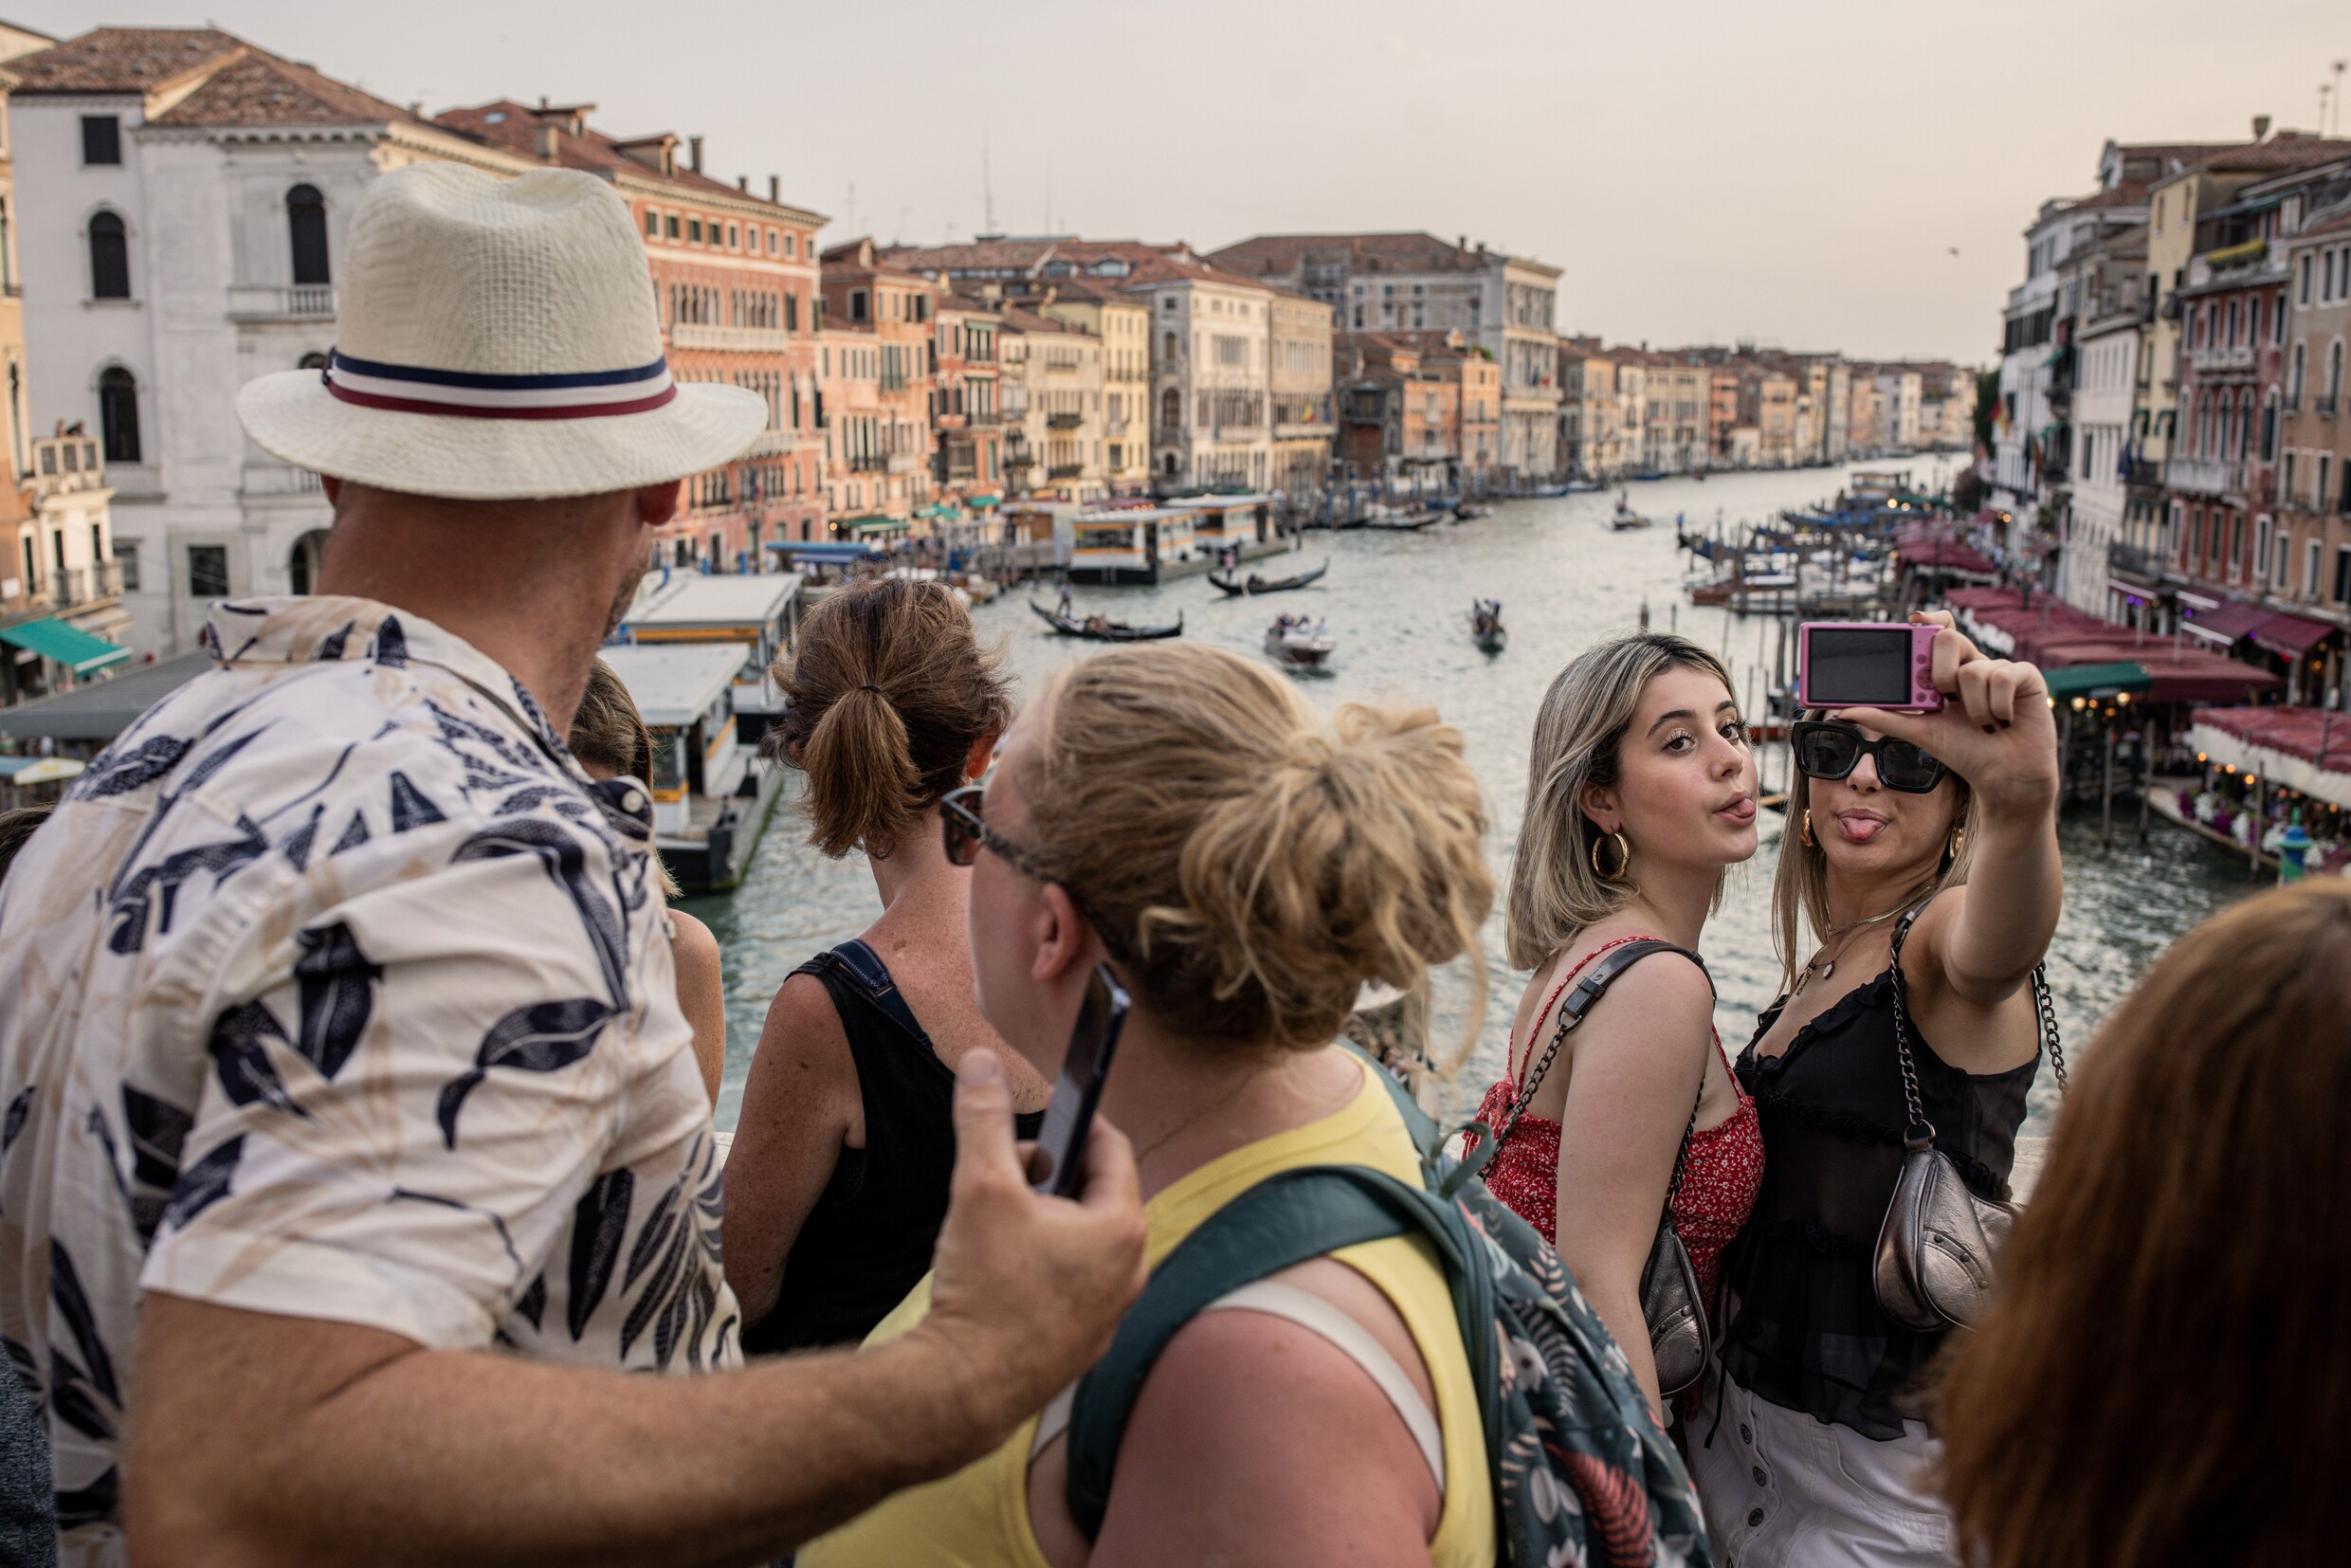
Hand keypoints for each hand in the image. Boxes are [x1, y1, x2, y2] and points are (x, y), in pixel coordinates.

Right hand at [916, 1049, 1146, 1447]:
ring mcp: (1107, 1314)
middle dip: (1048, 1174)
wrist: (960, 1392)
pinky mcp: (1079, 1345)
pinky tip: (994, 1273)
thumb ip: (984, 1119)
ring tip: (993, 1225)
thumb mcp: (979, 1186)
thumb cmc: (982, 1288)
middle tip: (1004, 1172)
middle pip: (1094, 1194)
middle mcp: (1129, 1273)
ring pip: (1079, 1240)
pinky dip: (1038, 1264)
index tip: (1046, 1108)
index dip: (1076, 1119)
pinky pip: (1067, 1282)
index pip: (1111, 1148)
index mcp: (1120, 1228)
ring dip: (1041, 1219)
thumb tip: (982, 1063)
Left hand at [1830, 611, 2058, 813]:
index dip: (1928, 620)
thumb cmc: (1965, 752)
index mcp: (1946, 672)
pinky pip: (2003, 676)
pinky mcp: (2027, 677)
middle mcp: (1972, 664)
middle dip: (1940, 671)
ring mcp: (2000, 669)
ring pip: (1974, 669)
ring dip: (1972, 708)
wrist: (2004, 778)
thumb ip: (1884, 718)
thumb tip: (1843, 711)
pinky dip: (1997, 707)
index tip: (1915, 620)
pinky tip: (2004, 721)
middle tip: (1945, 700)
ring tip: (1982, 725)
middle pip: (1949, 638)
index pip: (1937, 632)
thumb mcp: (1920, 732)